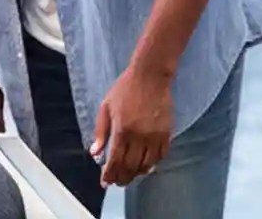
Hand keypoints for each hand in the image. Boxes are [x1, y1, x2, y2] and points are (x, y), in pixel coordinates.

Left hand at [92, 66, 172, 186]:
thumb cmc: (124, 90)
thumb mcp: (105, 107)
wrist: (150, 77)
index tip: (105, 182)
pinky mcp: (167, 133)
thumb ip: (101, 132)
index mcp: (122, 130)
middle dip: (122, 177)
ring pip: (147, 164)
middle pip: (131, 166)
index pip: (115, 159)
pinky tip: (146, 166)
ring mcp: (155, 136)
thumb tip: (95, 152)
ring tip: (129, 177)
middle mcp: (139, 137)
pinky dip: (153, 164)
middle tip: (117, 183)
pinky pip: (161, 156)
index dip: (110, 174)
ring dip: (137, 174)